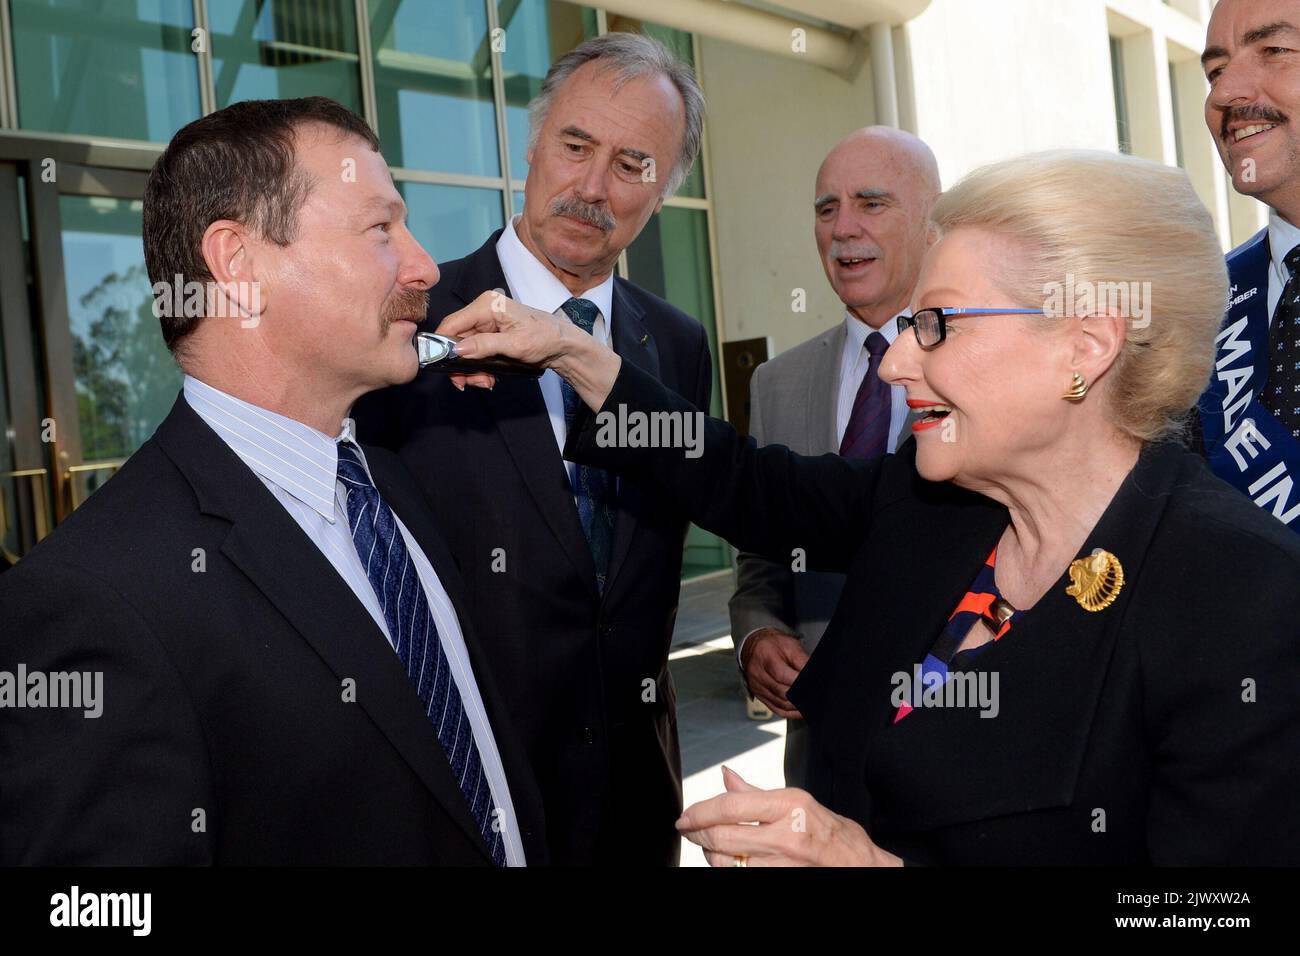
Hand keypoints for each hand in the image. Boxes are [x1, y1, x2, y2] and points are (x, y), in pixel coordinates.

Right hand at [434, 289, 569, 391]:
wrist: (563, 345)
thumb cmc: (545, 338)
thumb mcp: (515, 344)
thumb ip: (485, 345)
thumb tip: (458, 349)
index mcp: (487, 305)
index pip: (451, 323)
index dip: (443, 346)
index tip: (445, 368)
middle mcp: (483, 310)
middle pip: (456, 339)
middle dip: (462, 364)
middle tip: (469, 382)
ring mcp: (486, 323)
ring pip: (464, 349)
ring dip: (471, 369)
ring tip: (485, 382)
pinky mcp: (490, 334)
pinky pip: (475, 352)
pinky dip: (479, 367)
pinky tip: (488, 377)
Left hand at [677, 767, 900, 866]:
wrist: (863, 867)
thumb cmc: (833, 835)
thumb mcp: (799, 803)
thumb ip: (756, 793)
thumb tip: (726, 775)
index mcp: (789, 805)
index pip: (730, 805)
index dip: (699, 811)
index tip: (685, 815)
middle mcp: (785, 834)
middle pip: (722, 835)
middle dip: (696, 833)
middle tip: (688, 830)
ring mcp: (783, 864)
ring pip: (725, 861)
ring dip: (710, 854)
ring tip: (709, 846)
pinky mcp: (780, 881)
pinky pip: (740, 875)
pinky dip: (727, 868)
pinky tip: (728, 861)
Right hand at [741, 628, 807, 718]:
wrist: (754, 647)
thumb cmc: (774, 645)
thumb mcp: (790, 646)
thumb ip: (803, 661)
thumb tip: (815, 675)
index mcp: (766, 658)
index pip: (782, 675)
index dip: (799, 683)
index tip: (814, 685)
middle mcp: (758, 674)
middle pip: (781, 692)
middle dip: (800, 696)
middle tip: (816, 696)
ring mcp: (757, 687)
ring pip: (780, 704)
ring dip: (797, 707)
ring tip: (810, 703)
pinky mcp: (759, 696)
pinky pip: (776, 709)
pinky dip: (790, 712)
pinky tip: (799, 710)